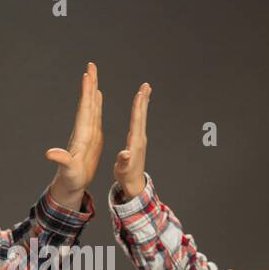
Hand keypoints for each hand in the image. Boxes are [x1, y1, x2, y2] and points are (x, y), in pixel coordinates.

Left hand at [45, 61, 103, 207]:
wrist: (69, 185)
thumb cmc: (70, 180)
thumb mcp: (67, 171)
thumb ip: (61, 160)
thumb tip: (49, 153)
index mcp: (81, 136)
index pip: (84, 110)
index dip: (86, 93)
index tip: (87, 75)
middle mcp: (83, 131)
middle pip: (87, 103)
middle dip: (89, 84)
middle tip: (91, 65)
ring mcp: (87, 133)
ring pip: (90, 107)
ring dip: (92, 90)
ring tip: (93, 75)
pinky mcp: (91, 137)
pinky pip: (95, 116)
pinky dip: (96, 104)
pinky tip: (97, 96)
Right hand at [113, 82, 150, 198]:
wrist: (134, 184)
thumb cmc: (126, 177)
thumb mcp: (122, 170)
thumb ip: (123, 161)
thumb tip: (125, 153)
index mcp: (135, 143)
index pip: (137, 121)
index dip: (138, 107)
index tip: (139, 94)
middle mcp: (140, 138)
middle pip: (142, 115)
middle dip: (143, 99)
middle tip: (146, 85)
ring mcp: (140, 138)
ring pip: (142, 116)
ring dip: (143, 102)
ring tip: (145, 89)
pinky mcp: (138, 139)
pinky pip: (139, 120)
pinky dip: (140, 110)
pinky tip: (140, 104)